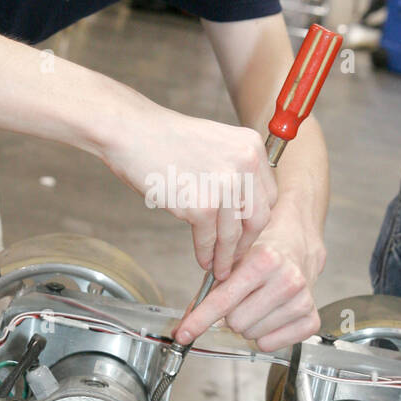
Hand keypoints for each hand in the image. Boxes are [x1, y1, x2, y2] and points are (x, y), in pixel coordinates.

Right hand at [103, 102, 276, 280]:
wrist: (132, 133)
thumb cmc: (165, 138)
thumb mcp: (216, 143)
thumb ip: (236, 169)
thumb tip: (243, 206)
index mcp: (252, 147)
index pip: (268, 195)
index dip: (257, 218)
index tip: (247, 231)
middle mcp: (245, 165)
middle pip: (259, 218)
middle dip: (247, 241)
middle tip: (236, 255)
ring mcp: (225, 186)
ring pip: (233, 235)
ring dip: (226, 256)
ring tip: (220, 267)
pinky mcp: (201, 206)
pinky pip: (208, 239)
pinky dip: (206, 254)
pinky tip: (203, 260)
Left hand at [173, 200, 325, 351]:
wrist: (297, 252)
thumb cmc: (263, 257)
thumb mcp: (232, 264)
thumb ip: (207, 292)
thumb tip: (187, 322)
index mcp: (265, 259)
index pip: (223, 300)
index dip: (199, 320)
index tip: (183, 335)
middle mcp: (287, 279)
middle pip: (236, 323)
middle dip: (232, 315)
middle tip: (243, 299)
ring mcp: (302, 301)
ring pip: (252, 335)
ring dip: (249, 325)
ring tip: (260, 304)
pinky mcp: (311, 320)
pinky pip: (269, 345)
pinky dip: (264, 336)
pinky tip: (271, 316)